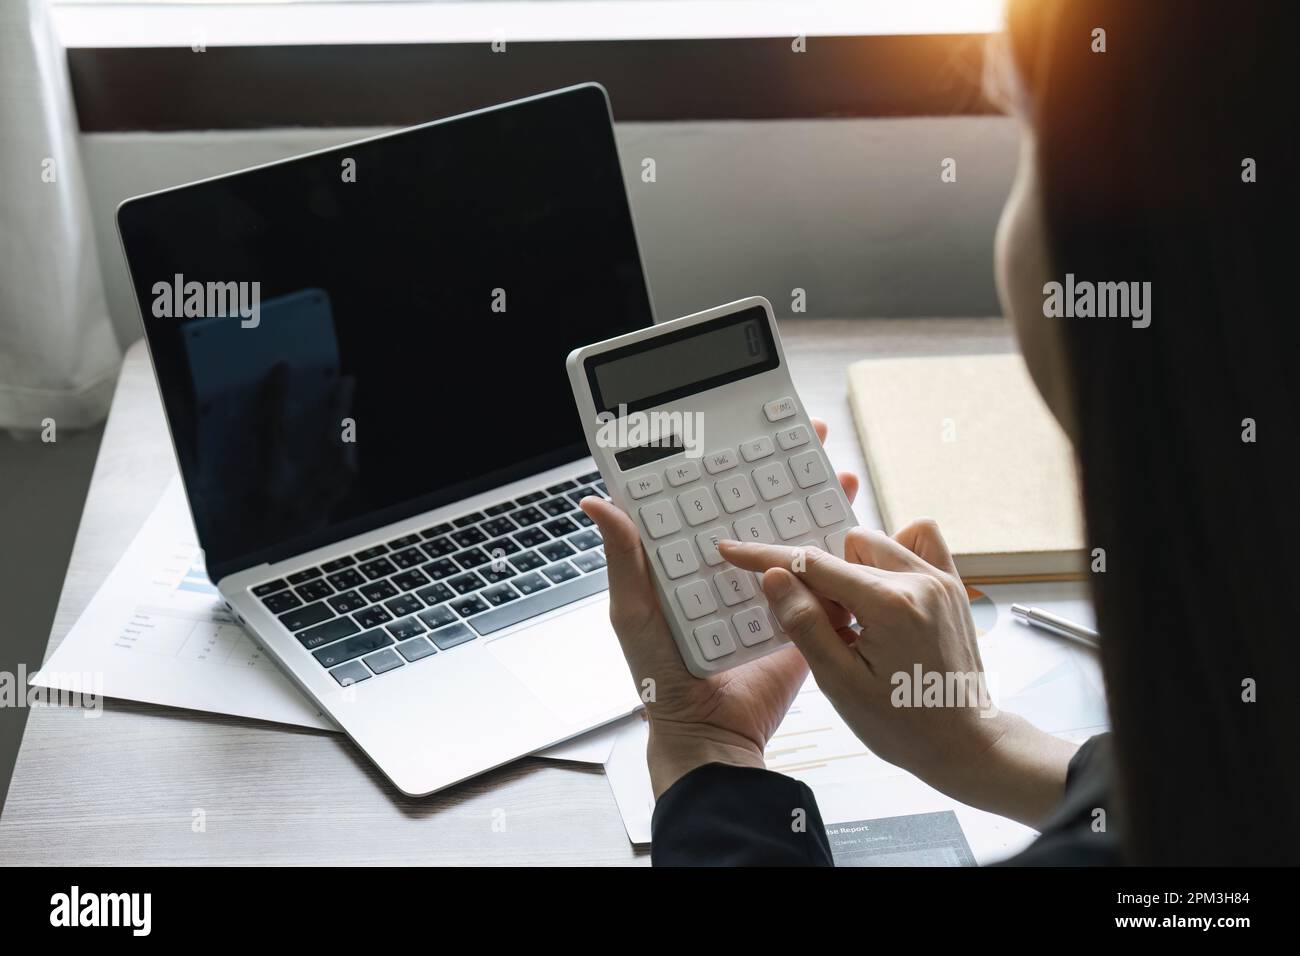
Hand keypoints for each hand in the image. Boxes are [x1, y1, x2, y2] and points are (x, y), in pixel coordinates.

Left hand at [580, 419, 858, 798]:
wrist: (710, 734)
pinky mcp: (799, 616)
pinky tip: (852, 527)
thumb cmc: (660, 677)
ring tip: (834, 470)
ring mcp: (766, 590)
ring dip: (815, 500)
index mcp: (689, 561)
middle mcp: (729, 568)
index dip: (726, 464)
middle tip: (805, 435)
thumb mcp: (634, 612)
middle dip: (784, 470)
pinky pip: (822, 579)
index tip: (744, 430)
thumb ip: (625, 558)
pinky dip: (839, 552)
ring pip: (794, 534)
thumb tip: (597, 503)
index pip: (709, 500)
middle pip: (759, 506)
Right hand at [720, 521, 1078, 826]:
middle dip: (822, 580)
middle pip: (843, 550)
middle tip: (830, 629)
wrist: (965, 744)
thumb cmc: (902, 725)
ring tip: (858, 622)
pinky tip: (883, 592)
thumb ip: (806, 624)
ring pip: (874, 544)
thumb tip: (774, 575)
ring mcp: (940, 579)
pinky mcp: (951, 585)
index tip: (733, 550)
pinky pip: (917, 540)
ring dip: (853, 569)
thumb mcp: (840, 684)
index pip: (812, 564)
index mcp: (889, 604)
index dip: (766, 557)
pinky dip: (891, 556)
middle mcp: (919, 580)